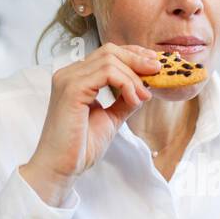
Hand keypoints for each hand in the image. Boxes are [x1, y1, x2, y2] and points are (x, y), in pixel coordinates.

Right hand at [19, 42, 162, 205]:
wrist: (61, 167)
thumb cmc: (80, 147)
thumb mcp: (110, 119)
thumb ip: (123, 101)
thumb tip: (143, 90)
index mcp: (76, 79)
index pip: (107, 54)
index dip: (133, 55)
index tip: (155, 65)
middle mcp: (69, 74)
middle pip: (109, 51)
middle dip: (138, 58)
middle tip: (157, 71)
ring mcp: (68, 79)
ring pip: (110, 60)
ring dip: (134, 76)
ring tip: (144, 96)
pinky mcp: (72, 89)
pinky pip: (107, 73)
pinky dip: (126, 84)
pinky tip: (133, 100)